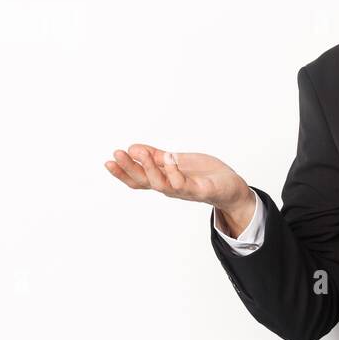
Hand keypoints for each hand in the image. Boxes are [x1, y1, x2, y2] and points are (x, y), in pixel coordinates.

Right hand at [105, 144, 250, 217]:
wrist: (230, 188)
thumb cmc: (203, 175)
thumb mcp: (176, 162)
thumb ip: (156, 157)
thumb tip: (134, 148)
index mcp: (162, 180)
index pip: (137, 179)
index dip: (122, 172)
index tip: (108, 160)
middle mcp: (170, 188)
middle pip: (144, 182)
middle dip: (129, 168)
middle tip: (117, 153)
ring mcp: (184, 190)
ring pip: (161, 184)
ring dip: (149, 168)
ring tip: (141, 152)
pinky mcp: (200, 190)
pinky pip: (184, 184)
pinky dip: (175, 171)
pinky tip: (170, 157)